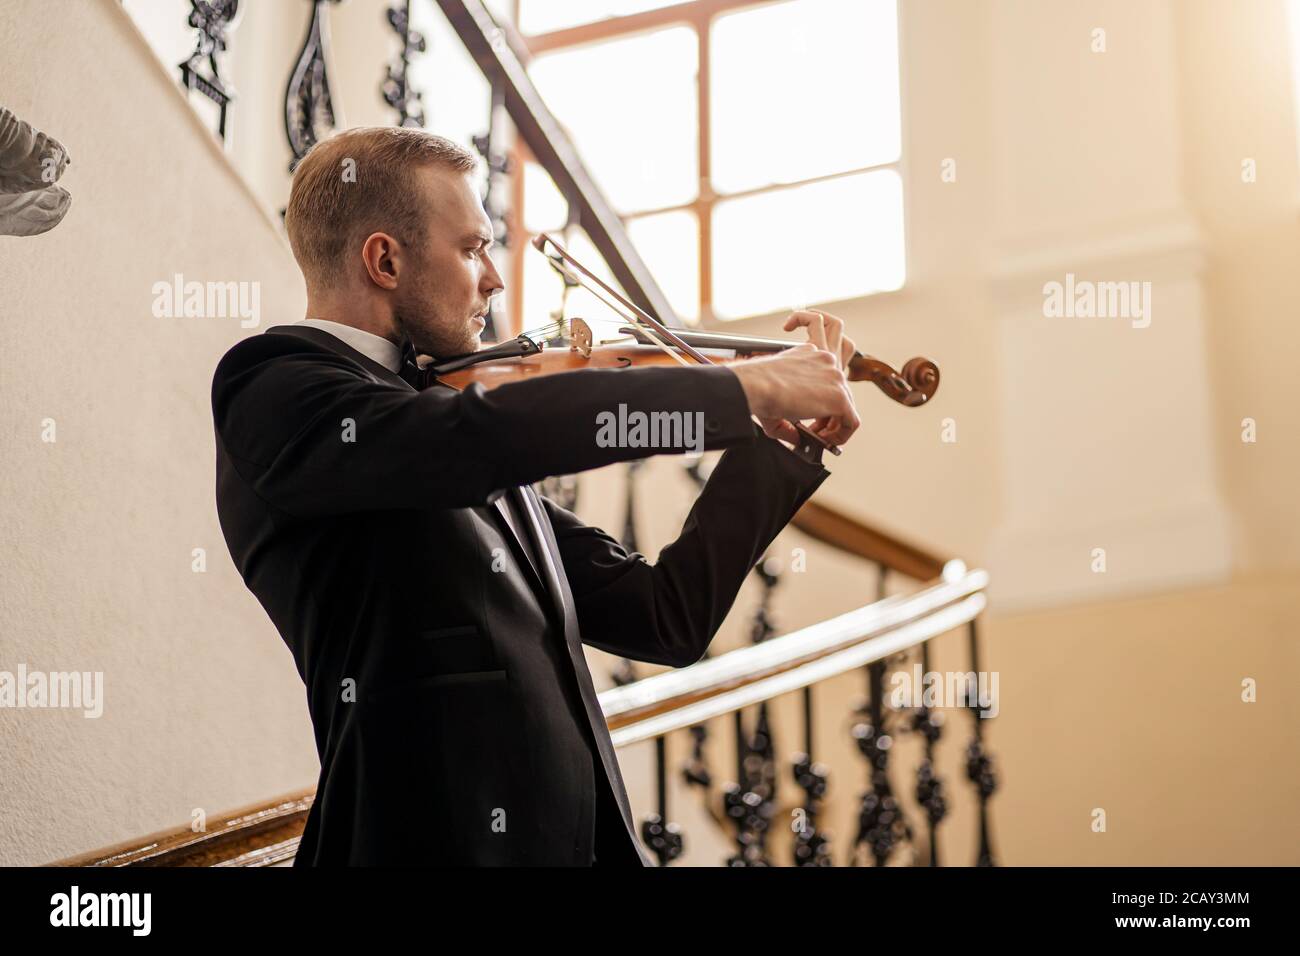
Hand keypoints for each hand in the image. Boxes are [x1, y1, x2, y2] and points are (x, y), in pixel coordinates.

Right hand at [729, 319, 859, 447]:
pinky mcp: (839, 397)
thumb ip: (790, 416)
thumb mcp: (776, 396)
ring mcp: (835, 378)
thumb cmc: (758, 387)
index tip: (810, 419)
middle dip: (827, 416)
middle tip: (813, 432)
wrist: (755, 386)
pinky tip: (826, 442)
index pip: (826, 381)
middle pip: (838, 393)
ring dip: (833, 427)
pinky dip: (841, 435)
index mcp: (811, 355)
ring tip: (818, 438)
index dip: (819, 404)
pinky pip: (851, 421)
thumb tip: (796, 439)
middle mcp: (826, 362)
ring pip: (846, 407)